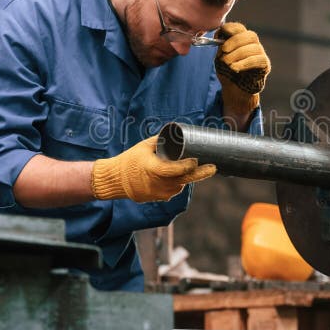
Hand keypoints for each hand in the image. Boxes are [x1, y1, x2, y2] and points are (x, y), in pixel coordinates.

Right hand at [91, 136, 215, 202]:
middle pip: (185, 180)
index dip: (188, 166)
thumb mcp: (145, 146)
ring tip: (192, 166)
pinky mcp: (160, 198)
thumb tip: (177, 132)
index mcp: (154, 169)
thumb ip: (161, 140)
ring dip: (187, 177)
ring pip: (180, 184)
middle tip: (213, 167)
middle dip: (201, 174)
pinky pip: (174, 189)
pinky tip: (178, 175)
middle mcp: (159, 184)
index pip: (176, 170)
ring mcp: (160, 193)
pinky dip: (178, 182)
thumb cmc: (130, 160)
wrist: (116, 180)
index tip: (197, 159)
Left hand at [215, 22, 270, 114]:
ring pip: (255, 47)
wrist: (234, 89)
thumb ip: (220, 46)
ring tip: (227, 63)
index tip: (223, 31)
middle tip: (224, 50)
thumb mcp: (220, 58)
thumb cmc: (227, 72)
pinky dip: (245, 63)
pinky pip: (258, 60)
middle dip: (236, 41)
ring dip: (238, 54)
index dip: (232, 27)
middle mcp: (253, 44)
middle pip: (250, 35)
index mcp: (241, 39)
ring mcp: (261, 54)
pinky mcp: (265, 65)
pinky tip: (234, 67)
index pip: (240, 28)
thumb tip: (219, 35)